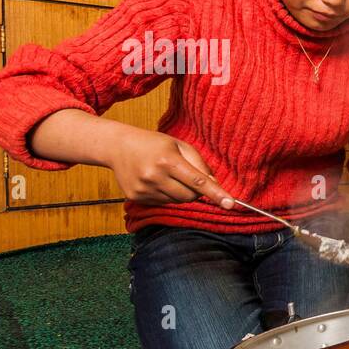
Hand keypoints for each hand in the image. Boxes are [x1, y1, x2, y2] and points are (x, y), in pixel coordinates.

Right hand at [105, 126, 232, 205]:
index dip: (216, 194)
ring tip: (168, 175)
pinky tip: (156, 181)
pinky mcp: (137, 198)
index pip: (198, 181)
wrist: (118, 147)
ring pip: (178, 201)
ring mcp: (144, 189)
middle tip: (186, 175)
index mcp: (168, 160)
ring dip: (181, 192)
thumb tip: (215, 184)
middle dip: (196, 190)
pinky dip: (167, 195)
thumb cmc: (154, 144)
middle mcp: (155, 176)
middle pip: (190, 196)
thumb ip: (200, 164)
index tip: (230, 204)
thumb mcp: (180, 145)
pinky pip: (164, 203)